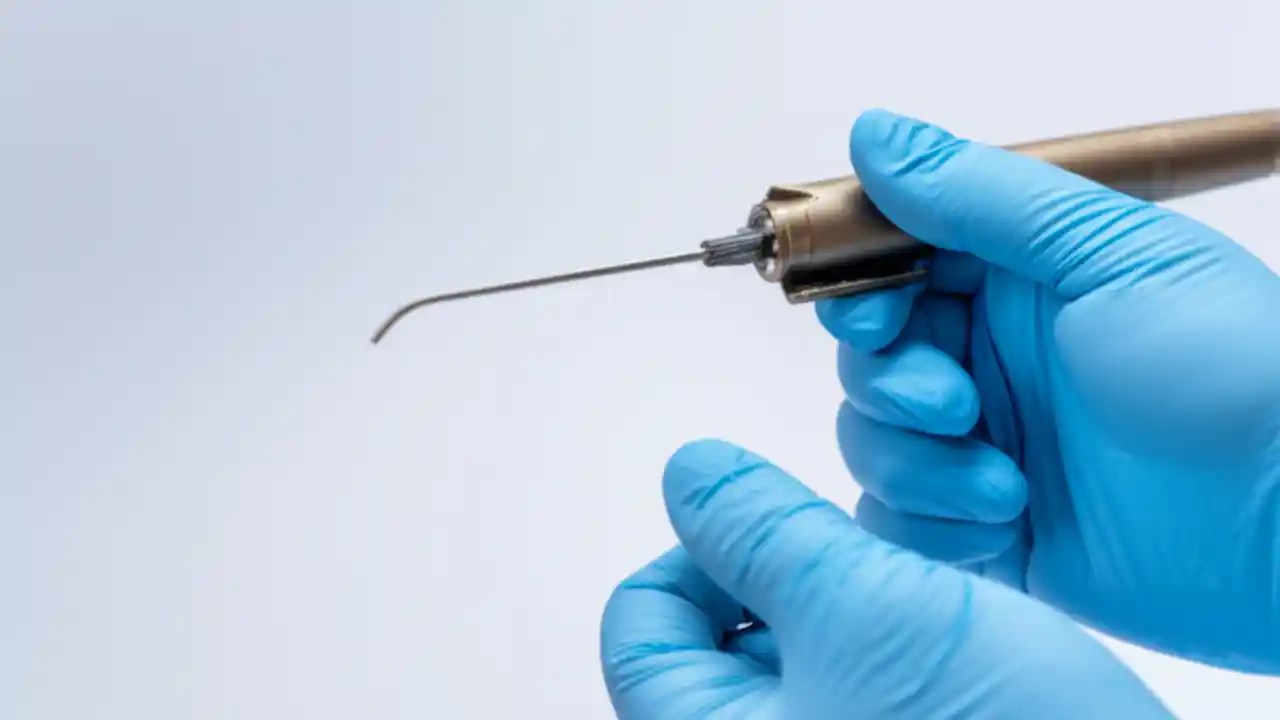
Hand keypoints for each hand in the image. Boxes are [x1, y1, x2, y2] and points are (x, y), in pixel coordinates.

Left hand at [600, 439, 1171, 718]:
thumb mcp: (864, 609)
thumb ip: (761, 532)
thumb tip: (688, 470)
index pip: (639, 623)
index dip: (699, 551)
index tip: (781, 533)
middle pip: (716, 638)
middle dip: (790, 581)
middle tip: (875, 578)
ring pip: (800, 656)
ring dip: (856, 609)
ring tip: (935, 621)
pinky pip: (862, 688)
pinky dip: (896, 649)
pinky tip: (964, 651)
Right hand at [819, 109, 1279, 671]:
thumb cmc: (1241, 378)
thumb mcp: (1111, 259)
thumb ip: (980, 196)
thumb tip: (877, 135)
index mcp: (1023, 280)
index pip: (898, 262)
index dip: (863, 287)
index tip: (871, 315)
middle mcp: (997, 356)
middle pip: (870, 357)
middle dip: (892, 384)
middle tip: (956, 406)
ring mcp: (987, 442)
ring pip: (872, 440)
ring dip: (915, 465)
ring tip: (1004, 485)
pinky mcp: (985, 526)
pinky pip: (898, 519)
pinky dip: (927, 526)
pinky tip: (998, 525)